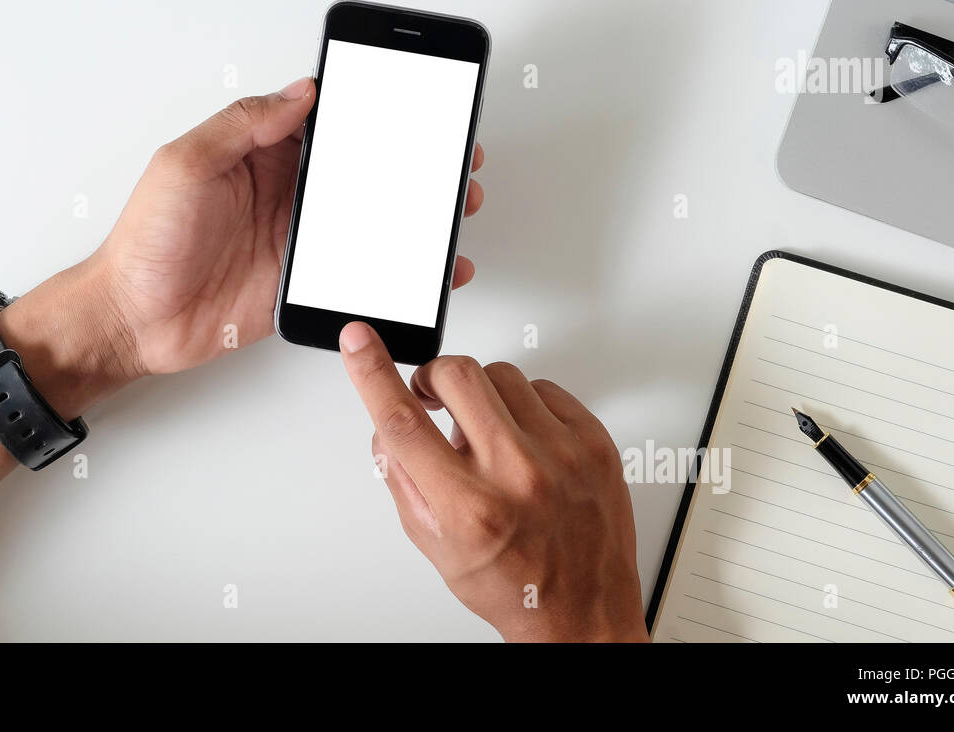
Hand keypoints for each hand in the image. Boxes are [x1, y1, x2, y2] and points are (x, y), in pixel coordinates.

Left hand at [95, 79, 484, 375]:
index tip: (414, 98)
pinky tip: (425, 266)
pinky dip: (396, 267)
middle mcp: (284, 190)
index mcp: (259, 153)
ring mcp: (298, 237)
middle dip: (411, 160)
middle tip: (454, 154)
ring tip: (456, 204)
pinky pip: (359, 269)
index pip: (325, 119)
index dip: (370, 108)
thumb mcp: (185, 165)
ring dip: (414, 211)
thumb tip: (299, 93)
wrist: (132, 320)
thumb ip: (242, 126)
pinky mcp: (303, 280)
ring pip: (370, 216)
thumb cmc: (144, 242)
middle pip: (361, 167)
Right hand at [339, 322, 646, 641]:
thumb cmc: (513, 584)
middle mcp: (518, 475)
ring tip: (487, 435)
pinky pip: (544, 387)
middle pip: (456, 377)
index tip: (359, 341)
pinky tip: (524, 438)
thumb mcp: (434, 544)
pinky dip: (524, 406)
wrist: (582, 612)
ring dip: (481, 396)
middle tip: (433, 397)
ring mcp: (563, 454)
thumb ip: (402, 478)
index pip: (404, 422)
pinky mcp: (594, 441)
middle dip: (433, 379)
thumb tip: (387, 420)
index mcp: (468, 507)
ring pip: (500, 374)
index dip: (372, 373)